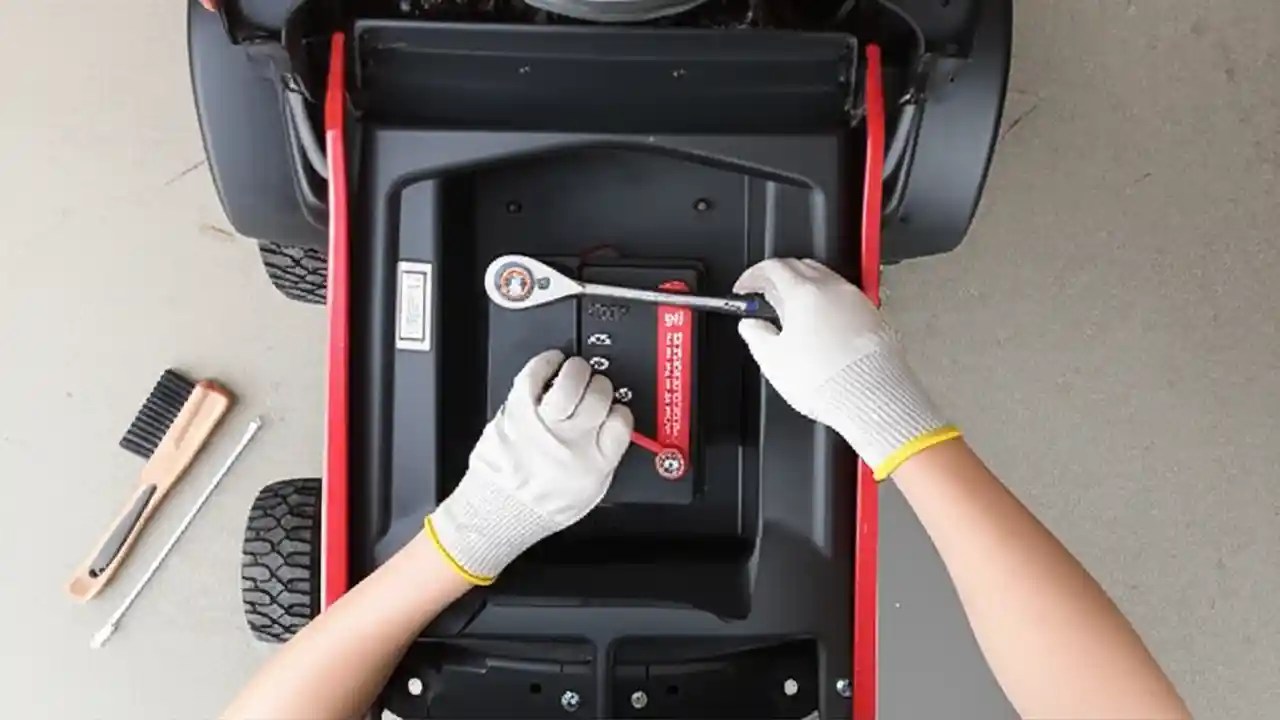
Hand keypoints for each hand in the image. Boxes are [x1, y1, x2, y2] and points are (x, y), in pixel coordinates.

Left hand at [426, 350, 633, 583]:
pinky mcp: (517, 410)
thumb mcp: (590, 491)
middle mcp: (571, 440)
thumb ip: (604, 456)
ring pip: (571, 380)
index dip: (618, 409)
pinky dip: (545, 362)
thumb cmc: (540, 506)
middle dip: (600, 386)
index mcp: (594, 461)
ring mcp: (543, 422)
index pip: (621, 421)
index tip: (612, 409)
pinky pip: (534, 375)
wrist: (500, 512)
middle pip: (599, 395)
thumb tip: (612, 427)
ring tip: (573, 372)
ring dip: (576, 370)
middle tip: (593, 388)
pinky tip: (550, 364)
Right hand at [734, 258, 958, 479]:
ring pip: (826, 278)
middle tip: (766, 296)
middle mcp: (833, 289)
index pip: (773, 267)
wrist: (871, 397)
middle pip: (801, 266)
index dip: (753, 275)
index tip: (746, 287)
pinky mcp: (873, 316)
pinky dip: (828, 303)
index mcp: (804, 292)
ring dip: (805, 287)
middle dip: (779, 276)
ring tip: (794, 313)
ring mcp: (856, 300)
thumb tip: (751, 327)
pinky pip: (845, 298)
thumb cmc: (828, 381)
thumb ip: (756, 335)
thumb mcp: (773, 360)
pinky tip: (821, 325)